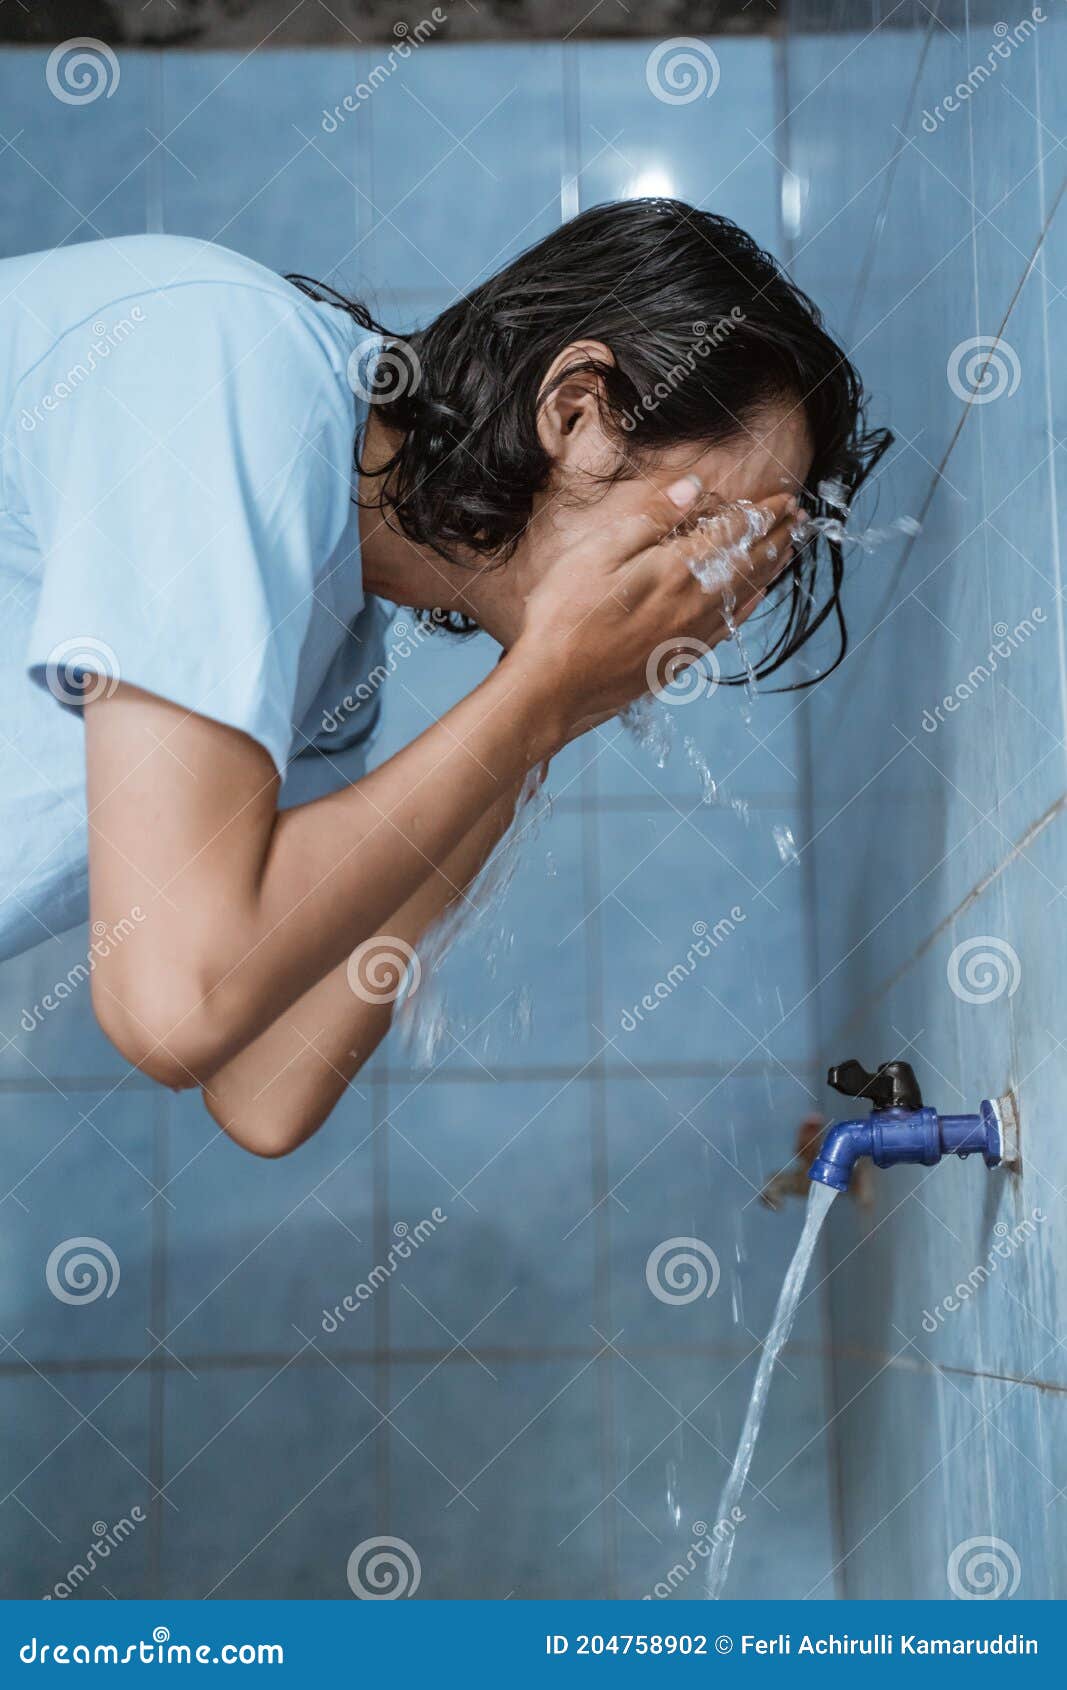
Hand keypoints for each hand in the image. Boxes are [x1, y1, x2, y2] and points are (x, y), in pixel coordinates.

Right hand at [511, 475, 796, 740]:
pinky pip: (729, 626)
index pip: (732, 532)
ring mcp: (691, 634)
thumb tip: (695, 488)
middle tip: (799, 518)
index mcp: (676, 568)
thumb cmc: (565, 615)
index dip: (761, 512)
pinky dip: (750, 606)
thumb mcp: (599, 551)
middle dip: (776, 535)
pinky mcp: (681, 658)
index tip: (784, 497)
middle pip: (748, 562)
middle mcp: (695, 601)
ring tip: (790, 548)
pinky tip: (758, 598)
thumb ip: (652, 518)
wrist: (555, 687)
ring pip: (746, 594)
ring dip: (771, 567)